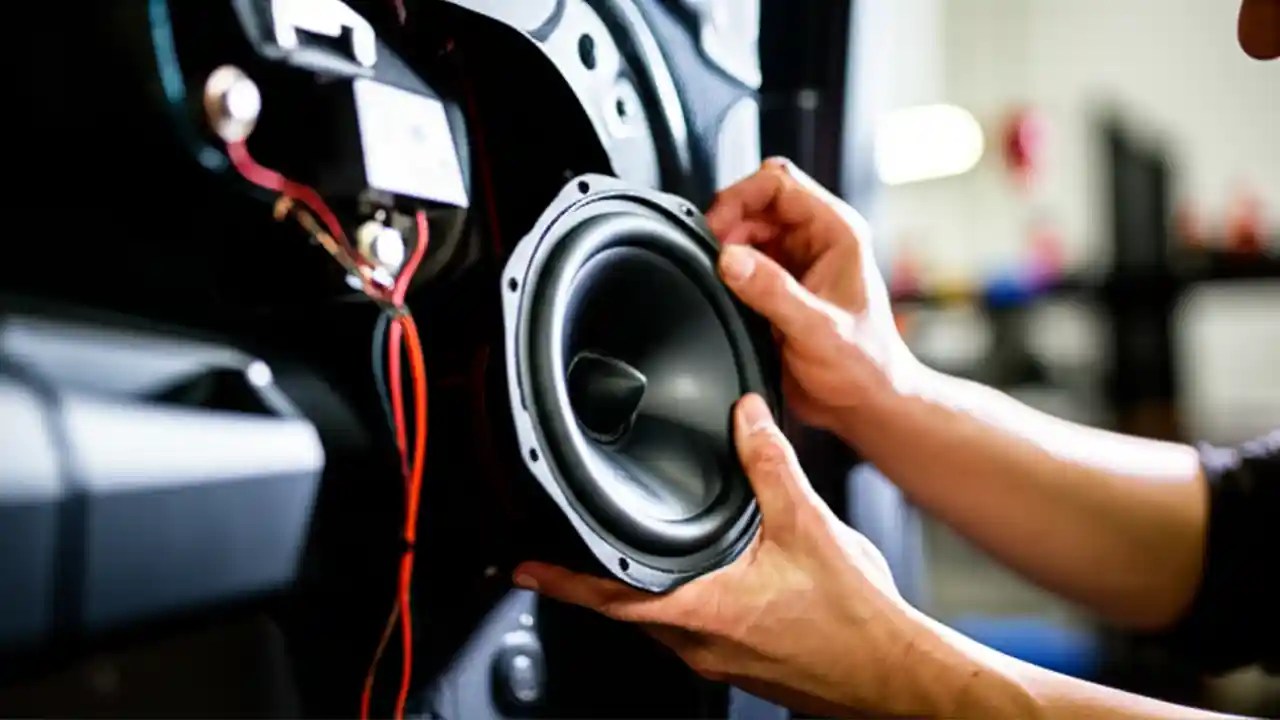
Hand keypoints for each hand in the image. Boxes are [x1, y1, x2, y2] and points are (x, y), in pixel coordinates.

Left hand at [513, 395, 965, 717]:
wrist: (895, 674)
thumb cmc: (856, 621)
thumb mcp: (807, 526)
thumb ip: (769, 464)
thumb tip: (746, 416)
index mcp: (703, 612)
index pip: (608, 596)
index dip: (560, 579)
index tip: (523, 567)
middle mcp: (700, 645)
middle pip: (626, 609)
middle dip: (595, 579)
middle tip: (565, 549)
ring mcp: (718, 660)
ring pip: (659, 620)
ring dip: (640, 589)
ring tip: (627, 558)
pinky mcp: (740, 663)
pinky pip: (691, 630)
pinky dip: (678, 600)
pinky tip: (700, 578)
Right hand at [706, 159, 919, 437]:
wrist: (867, 402)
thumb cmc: (864, 365)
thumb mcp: (816, 329)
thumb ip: (772, 292)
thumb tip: (729, 259)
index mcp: (836, 232)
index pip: (778, 182)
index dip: (740, 197)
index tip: (716, 228)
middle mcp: (817, 239)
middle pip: (758, 200)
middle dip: (728, 221)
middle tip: (712, 254)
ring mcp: (798, 259)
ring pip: (748, 228)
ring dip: (727, 247)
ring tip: (720, 279)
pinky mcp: (781, 283)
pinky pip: (745, 259)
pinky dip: (729, 270)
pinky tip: (727, 293)